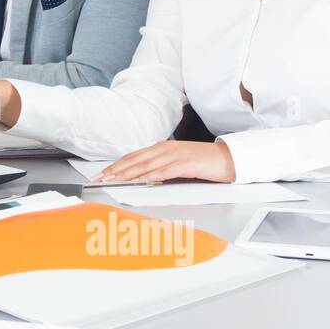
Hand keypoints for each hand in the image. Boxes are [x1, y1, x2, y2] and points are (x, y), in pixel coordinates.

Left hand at [93, 140, 236, 183]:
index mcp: (161, 148)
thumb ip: (159, 167)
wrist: (228, 158)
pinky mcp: (187, 163)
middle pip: (135, 159)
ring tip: (114, 179)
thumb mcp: (176, 163)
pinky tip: (142, 180)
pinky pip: (166, 170)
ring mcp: (176, 155)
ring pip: (146, 164)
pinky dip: (152, 175)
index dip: (116, 165)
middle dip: (115, 169)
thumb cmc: (203, 162)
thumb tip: (141, 177)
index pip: (133, 156)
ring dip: (128, 173)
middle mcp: (166, 149)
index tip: (101, 174)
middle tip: (100, 178)